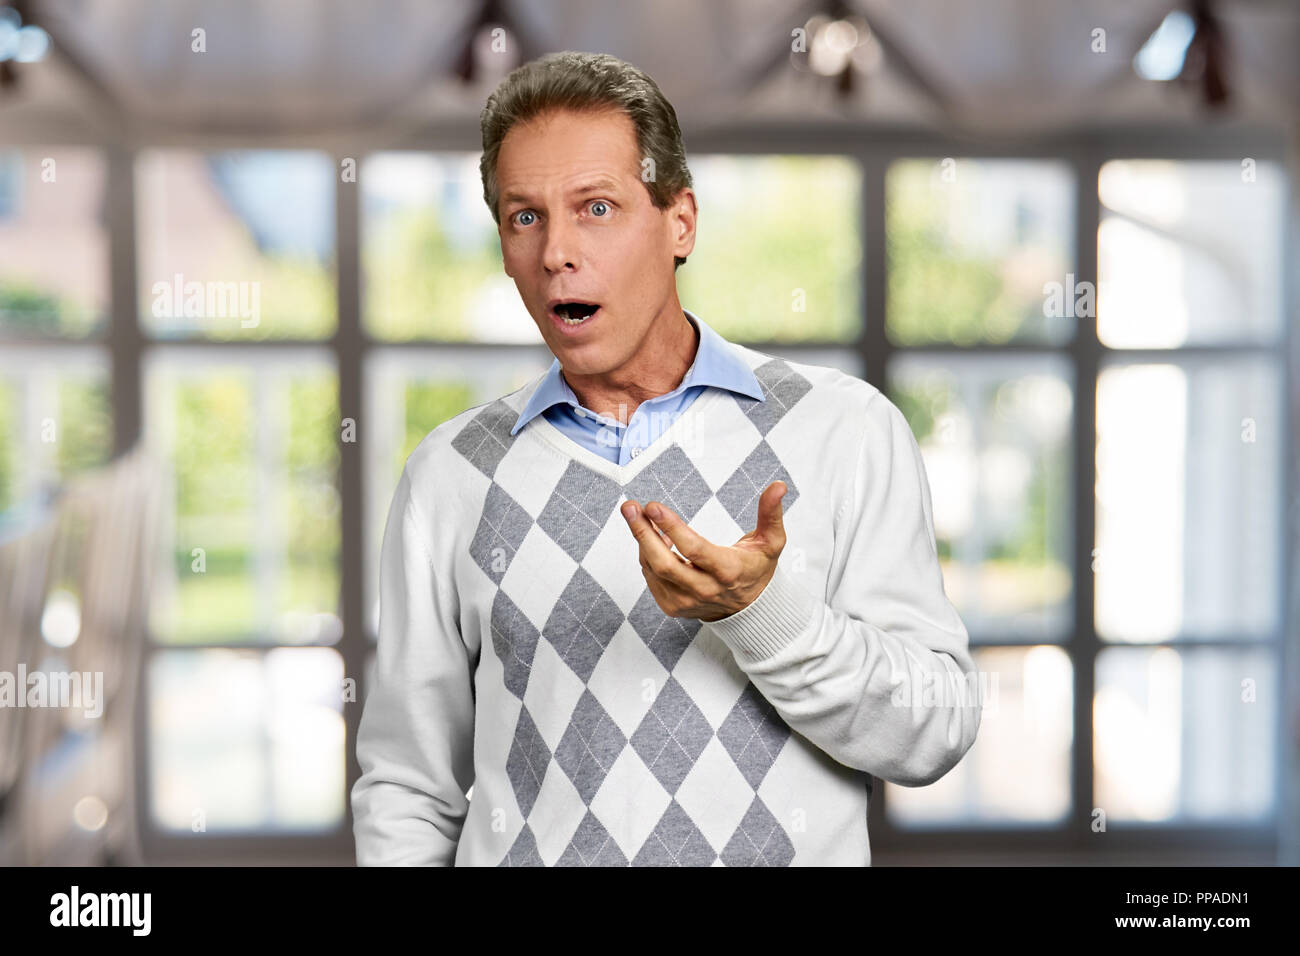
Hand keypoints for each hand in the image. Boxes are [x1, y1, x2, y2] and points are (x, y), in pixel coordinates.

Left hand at [620, 481, 787, 621]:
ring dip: (642, 540)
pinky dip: (647, 555)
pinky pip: (651, 578)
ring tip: (639, 516)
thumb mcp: (770, 542)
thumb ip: (771, 513)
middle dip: (642, 532)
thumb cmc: (756, 569)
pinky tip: (652, 538)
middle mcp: (704, 590)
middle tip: (630, 507)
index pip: (694, 549)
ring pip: (653, 570)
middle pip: (664, 563)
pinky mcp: (673, 606)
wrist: (748, 609)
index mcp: (728, 571)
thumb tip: (778, 486)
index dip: (671, 527)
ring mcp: (686, 601)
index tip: (653, 506)